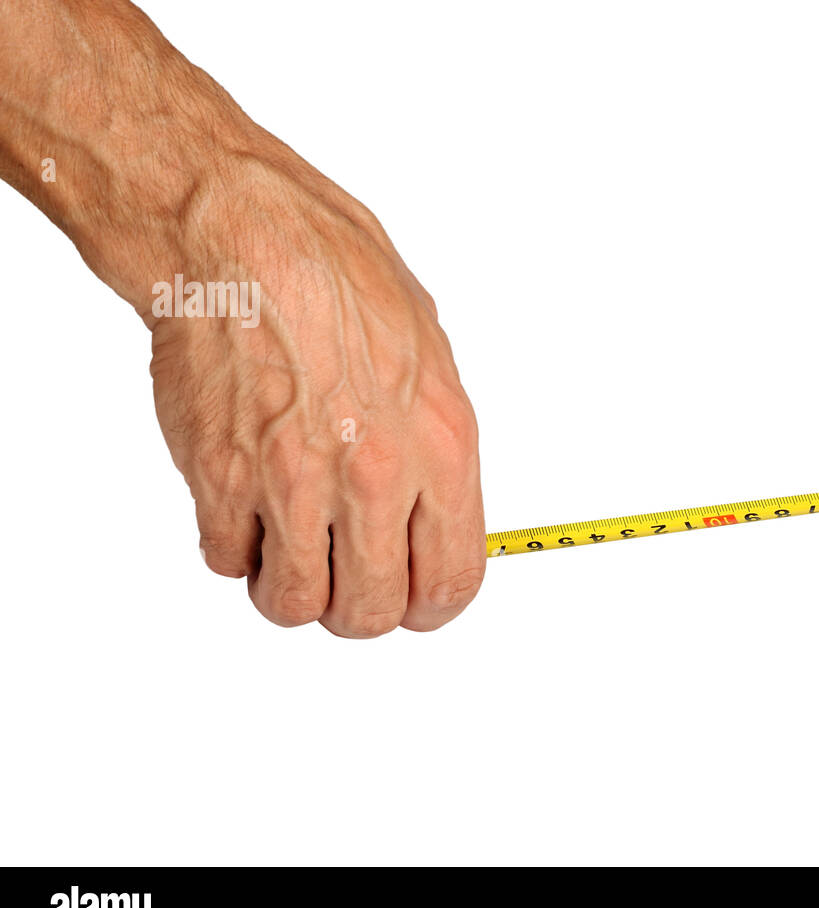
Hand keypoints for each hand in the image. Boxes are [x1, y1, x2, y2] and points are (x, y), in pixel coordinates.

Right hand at [0, 3, 483, 636]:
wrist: (240, 237)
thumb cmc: (335, 274)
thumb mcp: (430, 356)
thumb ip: (436, 448)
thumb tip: (437, 510)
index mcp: (440, 446)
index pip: (451, 579)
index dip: (430, 604)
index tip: (413, 600)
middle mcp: (373, 477)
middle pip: (371, 612)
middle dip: (358, 607)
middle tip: (344, 576)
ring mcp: (293, 485)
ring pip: (294, 604)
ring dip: (291, 587)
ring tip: (289, 542)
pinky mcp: (219, 481)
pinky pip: (226, 562)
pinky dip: (233, 545)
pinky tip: (243, 500)